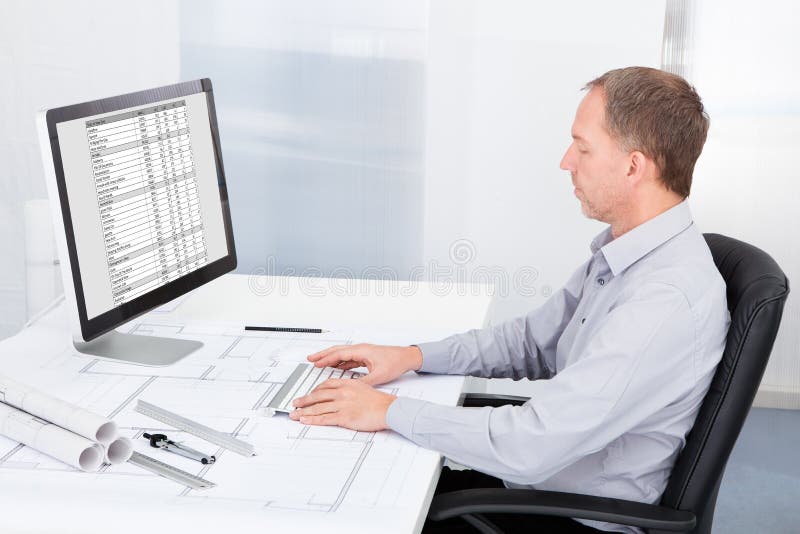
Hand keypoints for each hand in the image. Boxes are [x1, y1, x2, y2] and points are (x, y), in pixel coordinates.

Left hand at [289, 379, 396, 430]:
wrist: (387, 409)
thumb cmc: (378, 401)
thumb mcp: (362, 387)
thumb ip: (349, 388)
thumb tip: (340, 393)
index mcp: (346, 383)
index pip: (325, 385)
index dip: (314, 390)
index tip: (308, 394)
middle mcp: (342, 392)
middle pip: (318, 395)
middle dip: (304, 400)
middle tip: (295, 403)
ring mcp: (342, 404)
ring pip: (318, 407)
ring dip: (304, 411)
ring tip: (295, 414)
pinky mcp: (344, 417)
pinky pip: (324, 418)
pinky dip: (312, 419)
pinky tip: (305, 420)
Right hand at [307, 343, 422, 385]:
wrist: (406, 357)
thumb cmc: (395, 362)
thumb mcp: (379, 375)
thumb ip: (364, 383)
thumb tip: (352, 389)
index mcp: (361, 351)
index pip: (339, 354)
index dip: (326, 359)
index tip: (315, 363)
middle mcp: (360, 349)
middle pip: (337, 351)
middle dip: (323, 355)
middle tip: (310, 358)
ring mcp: (362, 352)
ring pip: (342, 354)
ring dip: (330, 358)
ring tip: (319, 363)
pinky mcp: (365, 357)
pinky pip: (348, 359)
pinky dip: (340, 362)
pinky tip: (335, 367)